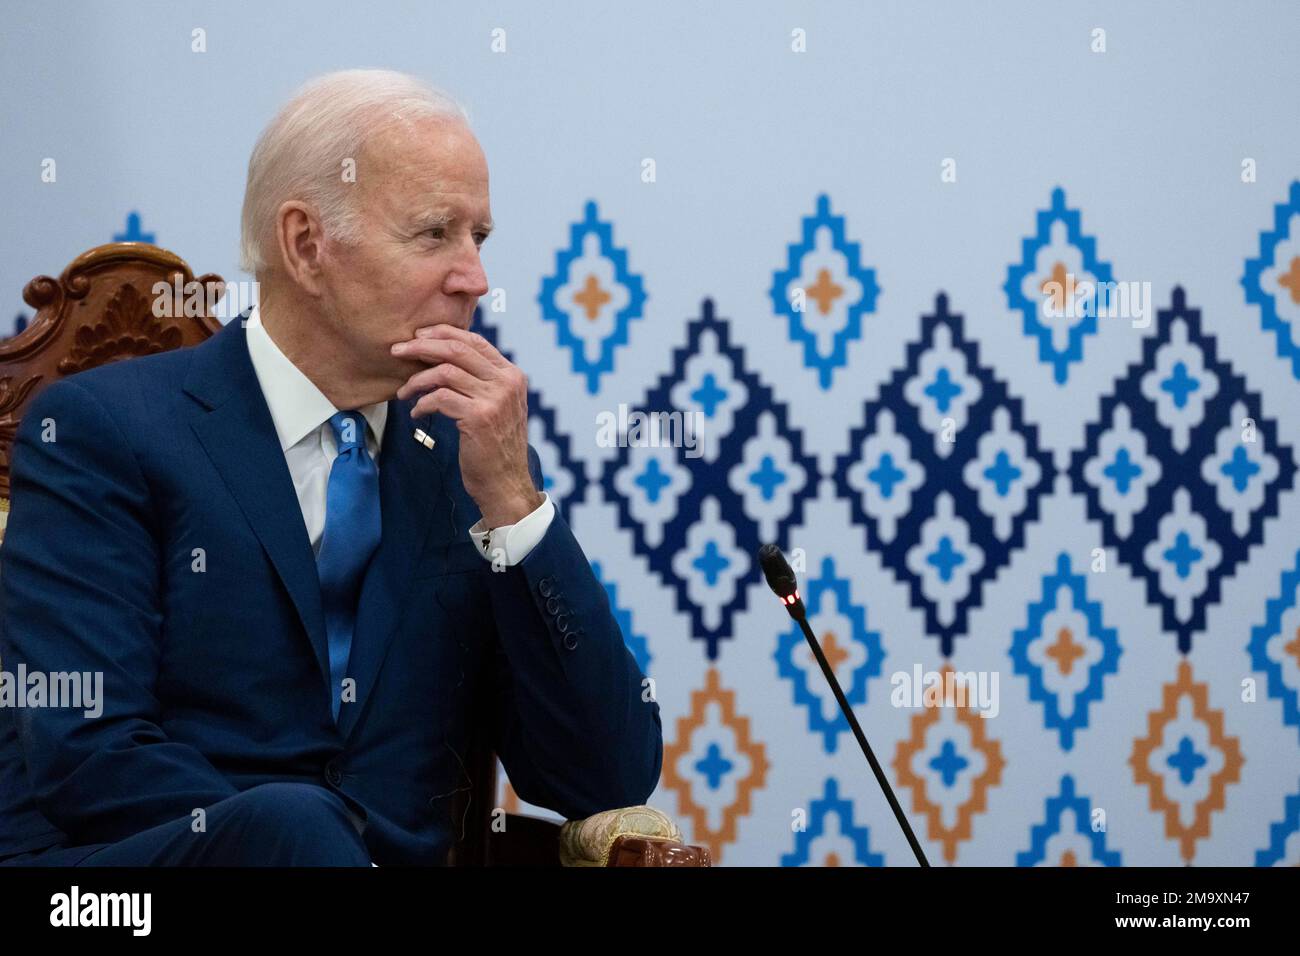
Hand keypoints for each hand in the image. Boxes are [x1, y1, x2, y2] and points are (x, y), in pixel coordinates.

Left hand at [392, 325, 543, 525]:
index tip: (418, 337)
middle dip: (422, 346)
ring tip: (404, 391)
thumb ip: (482, 381)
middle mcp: (506, 382)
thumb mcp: (497, 406)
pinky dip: (422, 403)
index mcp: (511, 375)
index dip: (443, 333)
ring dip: (417, 380)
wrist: (506, 483)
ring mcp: (494, 399)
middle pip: (457, 349)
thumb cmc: (495, 447)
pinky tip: (416, 413)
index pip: (475, 340)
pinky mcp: (478, 417)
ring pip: (445, 372)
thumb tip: (445, 356)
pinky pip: (440, 398)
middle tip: (398, 350)